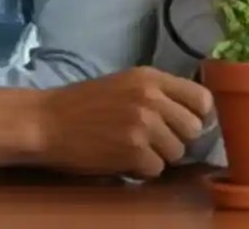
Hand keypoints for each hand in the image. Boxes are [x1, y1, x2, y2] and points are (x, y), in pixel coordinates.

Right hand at [33, 67, 213, 178]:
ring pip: (177, 152)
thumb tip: (194, 113)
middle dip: (178, 139)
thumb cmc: (84, 103)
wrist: (46, 121)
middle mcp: (152, 98)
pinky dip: (142, 170)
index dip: (197, 115)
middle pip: (193, 128)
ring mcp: (144, 124)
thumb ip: (159, 93)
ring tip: (135, 149)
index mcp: (152, 77)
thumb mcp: (126, 83)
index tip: (183, 124)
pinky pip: (157, 169)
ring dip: (159, 156)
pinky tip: (125, 160)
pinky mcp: (133, 150)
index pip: (202, 98)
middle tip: (155, 141)